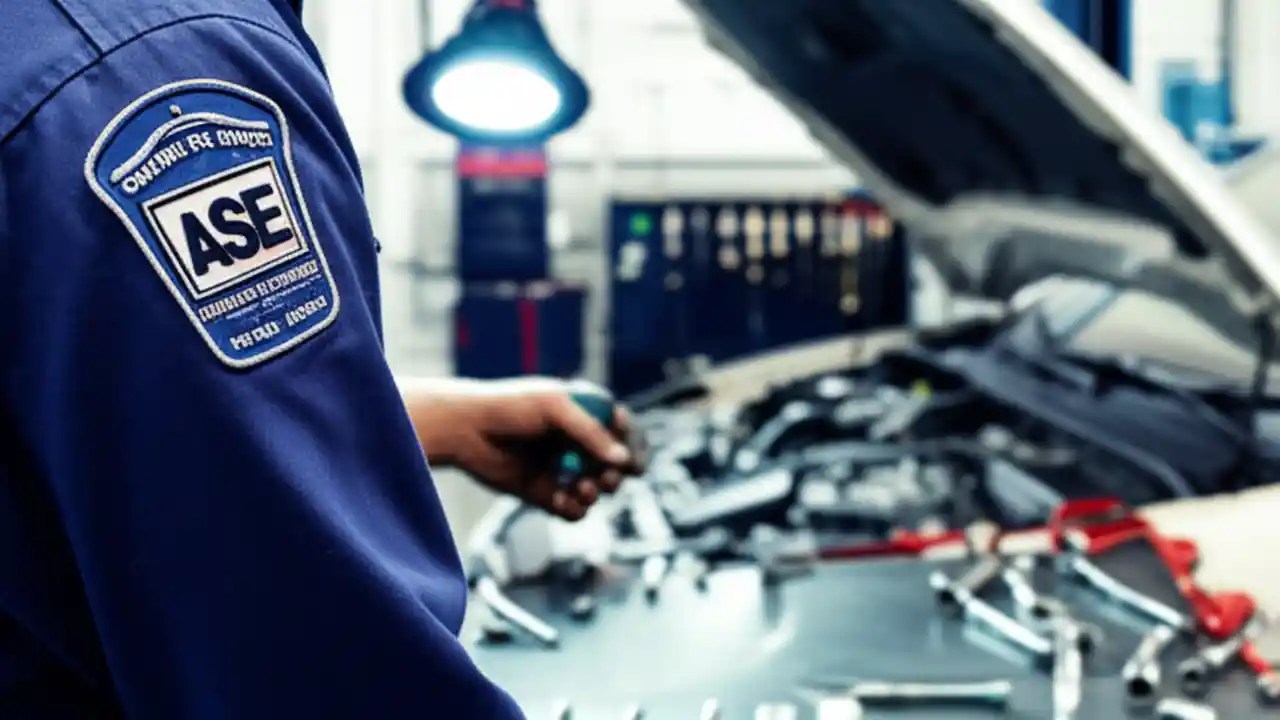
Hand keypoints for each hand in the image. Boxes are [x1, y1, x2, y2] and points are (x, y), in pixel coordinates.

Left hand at [403, 378, 642, 520]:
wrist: (465, 429)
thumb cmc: (509, 406)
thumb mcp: (555, 407)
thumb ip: (590, 433)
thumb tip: (623, 461)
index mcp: (587, 414)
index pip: (625, 433)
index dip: (635, 448)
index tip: (633, 463)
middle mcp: (578, 444)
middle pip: (617, 467)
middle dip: (615, 475)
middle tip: (604, 478)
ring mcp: (564, 470)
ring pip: (599, 491)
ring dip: (596, 492)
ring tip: (580, 487)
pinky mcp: (547, 494)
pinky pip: (574, 511)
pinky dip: (573, 508)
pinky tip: (557, 498)